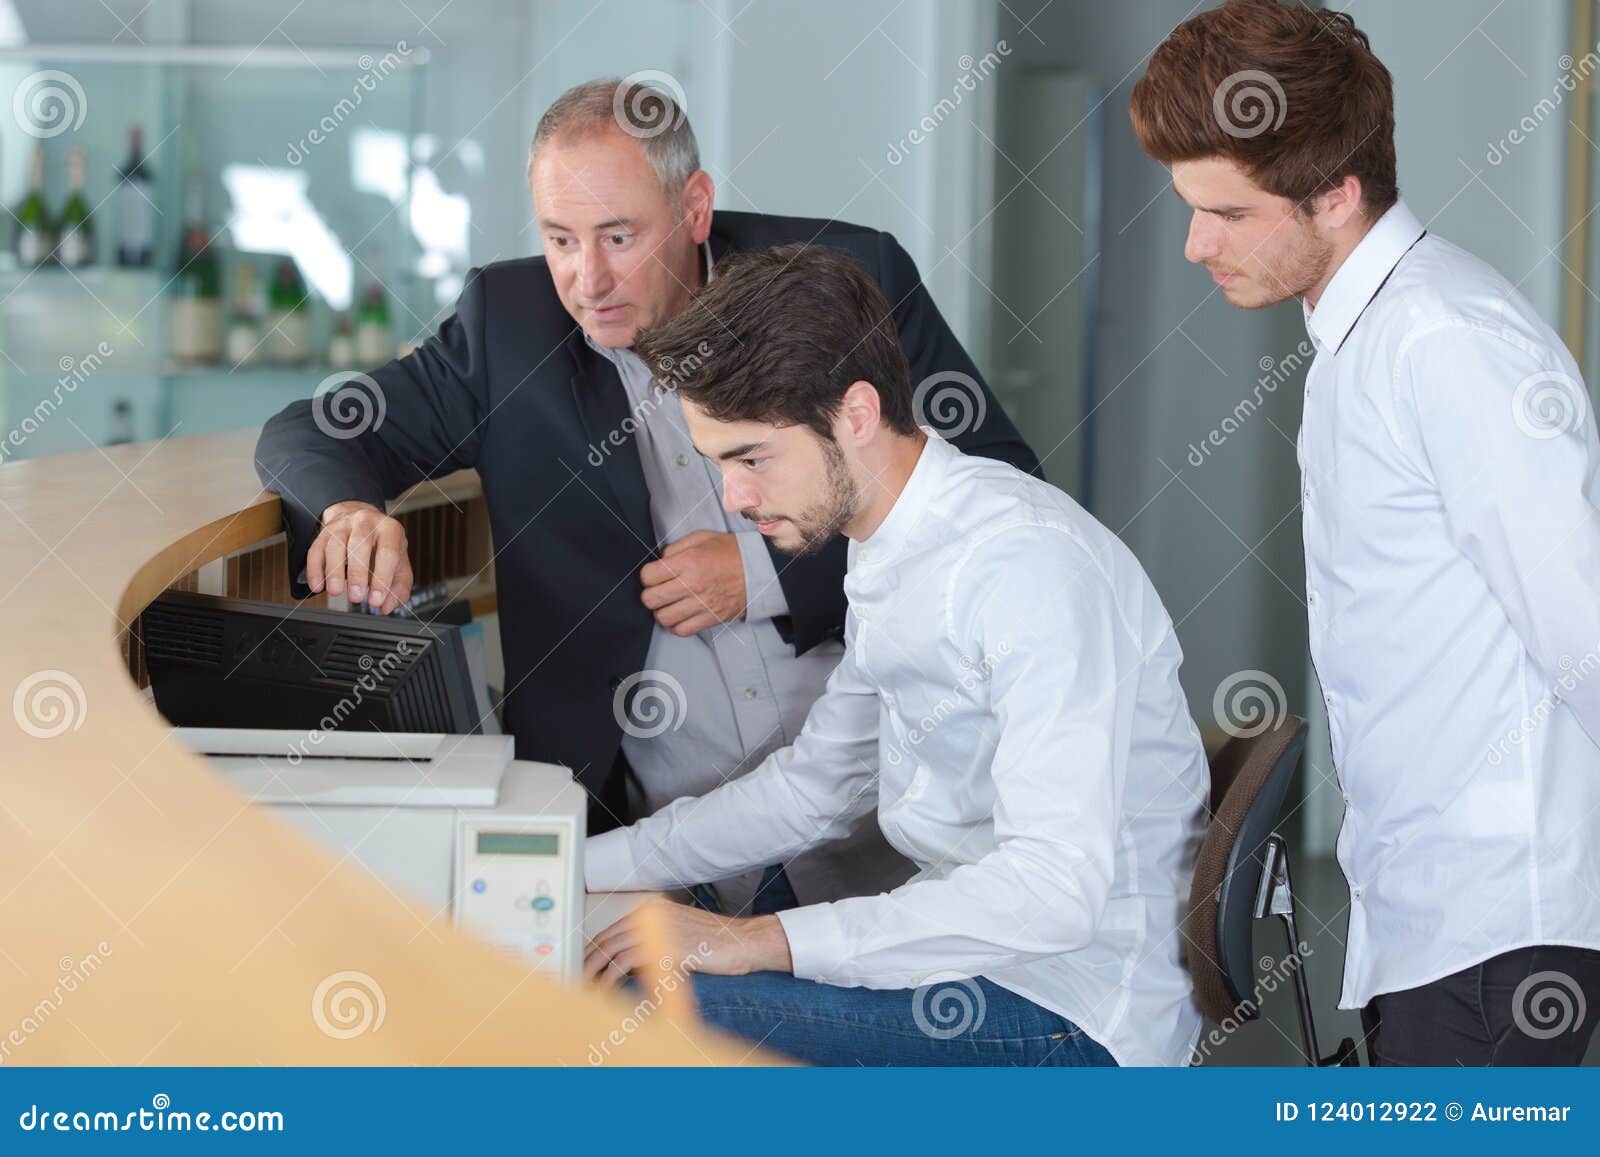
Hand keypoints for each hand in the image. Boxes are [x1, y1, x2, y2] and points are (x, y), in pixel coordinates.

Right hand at [307, 500, 413, 613]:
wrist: (362, 518)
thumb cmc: (382, 545)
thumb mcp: (399, 563)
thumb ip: (398, 588)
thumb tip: (387, 606)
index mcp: (390, 530)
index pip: (388, 553)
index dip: (382, 579)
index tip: (376, 601)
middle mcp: (366, 522)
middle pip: (359, 544)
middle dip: (357, 574)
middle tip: (356, 597)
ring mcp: (343, 525)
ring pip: (335, 545)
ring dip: (333, 571)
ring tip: (336, 592)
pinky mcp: (324, 531)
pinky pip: (315, 549)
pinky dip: (315, 569)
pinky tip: (318, 586)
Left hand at [583, 898, 791, 985]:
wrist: (745, 943)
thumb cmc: (717, 944)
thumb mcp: (678, 938)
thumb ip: (652, 945)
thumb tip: (627, 965)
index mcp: (652, 911)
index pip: (611, 931)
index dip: (591, 951)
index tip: (581, 968)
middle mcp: (651, 916)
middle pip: (606, 939)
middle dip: (585, 962)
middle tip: (573, 981)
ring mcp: (658, 930)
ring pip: (612, 951)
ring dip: (594, 973)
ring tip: (584, 989)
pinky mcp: (664, 948)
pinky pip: (628, 964)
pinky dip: (611, 978)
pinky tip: (605, 991)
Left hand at [639, 529, 746, 636]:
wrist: (759, 570)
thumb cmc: (731, 553)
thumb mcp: (702, 538)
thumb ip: (676, 547)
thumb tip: (660, 561)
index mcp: (689, 561)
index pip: (648, 576)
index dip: (647, 576)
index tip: (653, 575)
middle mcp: (693, 584)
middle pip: (651, 599)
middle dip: (650, 594)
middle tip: (658, 590)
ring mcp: (702, 604)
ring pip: (664, 618)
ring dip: (662, 612)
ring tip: (669, 604)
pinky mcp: (710, 618)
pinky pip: (682, 630)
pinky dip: (676, 626)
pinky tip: (680, 616)